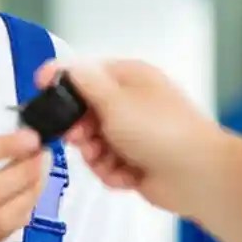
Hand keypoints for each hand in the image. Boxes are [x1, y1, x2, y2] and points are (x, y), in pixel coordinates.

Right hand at [0, 131, 46, 241]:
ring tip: (41, 176)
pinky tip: (27, 197)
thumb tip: (18, 143)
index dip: (4, 148)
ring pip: (0, 221)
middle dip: (24, 173)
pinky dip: (21, 214)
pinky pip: (2, 236)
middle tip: (43, 156)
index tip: (31, 137)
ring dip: (29, 196)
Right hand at [36, 60, 221, 215]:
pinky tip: (128, 175)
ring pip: (93, 144)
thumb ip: (84, 83)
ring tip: (110, 160)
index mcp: (130, 78)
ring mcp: (135, 133)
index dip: (64, 85)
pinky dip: (112, 173)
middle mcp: (131, 103)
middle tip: (83, 139)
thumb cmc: (163, 132)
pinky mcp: (136, 161)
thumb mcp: (115, 101)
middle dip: (81, 131)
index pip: (86, 74)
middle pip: (85, 113)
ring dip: (97, 156)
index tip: (44, 93)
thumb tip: (62, 65)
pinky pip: (107, 166)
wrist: (197, 176)